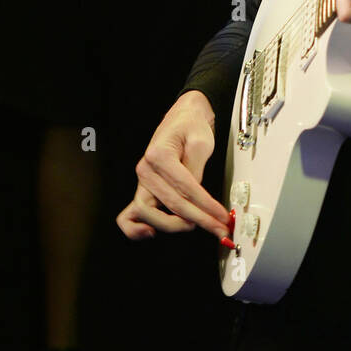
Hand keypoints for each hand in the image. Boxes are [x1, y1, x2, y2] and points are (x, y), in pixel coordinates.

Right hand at [116, 91, 230, 240]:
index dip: (206, 207)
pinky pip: (129, 215)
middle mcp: (146, 169)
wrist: (183, 117)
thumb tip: (197, 199)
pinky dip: (135, 228)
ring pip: (148, 213)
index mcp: (159, 155)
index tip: (221, 217)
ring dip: (171, 225)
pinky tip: (150, 233)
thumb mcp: (201, 143)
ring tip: (193, 225)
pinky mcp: (144, 189)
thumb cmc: (191, 127)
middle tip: (218, 227)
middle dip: (198, 220)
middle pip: (171, 204)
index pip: (185, 189)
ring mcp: (142, 181)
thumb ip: (196, 171)